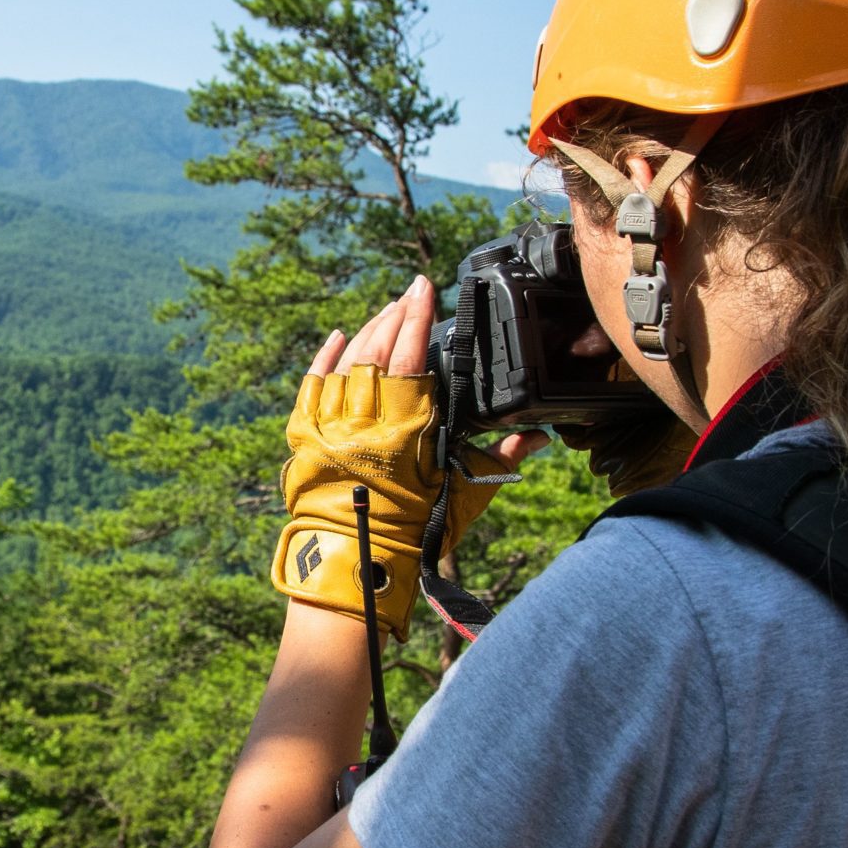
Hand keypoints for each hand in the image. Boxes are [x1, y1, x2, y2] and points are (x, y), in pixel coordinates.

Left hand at [269, 276, 542, 638]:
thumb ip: (502, 457)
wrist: (357, 560)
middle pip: (377, 350)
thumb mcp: (465, 492)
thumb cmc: (418, 529)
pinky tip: (338, 337)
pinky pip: (311, 385)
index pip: (411, 356)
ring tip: (386, 311)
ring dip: (367, 331)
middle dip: (394, 316)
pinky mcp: (306, 436)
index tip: (424, 287)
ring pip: (346, 362)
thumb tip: (541, 436)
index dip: (418, 317)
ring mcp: (331, 425)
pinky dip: (324, 358)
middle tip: (409, 294)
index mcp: (406, 428)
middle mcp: (365, 420)